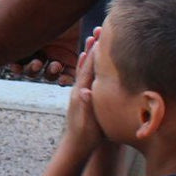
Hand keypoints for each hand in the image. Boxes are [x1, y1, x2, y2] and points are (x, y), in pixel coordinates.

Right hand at [8, 21, 79, 84]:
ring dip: (49, 73)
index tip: (16, 66)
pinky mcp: (73, 58)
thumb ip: (9, 24)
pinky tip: (63, 78)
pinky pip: (68, 75)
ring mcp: (57, 55)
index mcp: (28, 42)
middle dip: (32, 70)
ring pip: (48, 74)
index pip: (18, 62)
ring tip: (55, 65)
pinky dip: (65, 79)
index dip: (17, 67)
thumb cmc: (46, 4)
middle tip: (37, 63)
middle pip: (32, 70)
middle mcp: (41, 50)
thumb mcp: (26, 16)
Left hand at [62, 33, 103, 154]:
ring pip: (84, 68)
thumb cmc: (85, 136)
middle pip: (86, 64)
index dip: (95, 54)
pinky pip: (84, 75)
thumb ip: (84, 107)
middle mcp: (78, 89)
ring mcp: (79, 91)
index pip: (89, 70)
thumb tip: (84, 92)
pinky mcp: (81, 95)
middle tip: (97, 30)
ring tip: (91, 37)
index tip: (100, 38)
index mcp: (80, 93)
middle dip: (92, 48)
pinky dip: (86, 63)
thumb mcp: (87, 123)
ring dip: (88, 52)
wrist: (75, 145)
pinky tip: (85, 56)